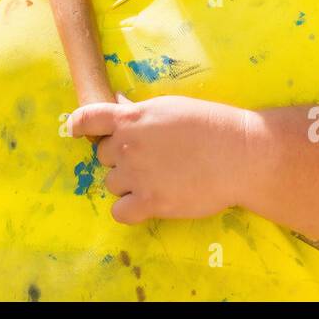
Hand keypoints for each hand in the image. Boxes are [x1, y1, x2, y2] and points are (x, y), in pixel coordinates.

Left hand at [67, 94, 253, 223]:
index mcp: (131, 118)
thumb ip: (138, 112)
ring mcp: (136, 175)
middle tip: (150, 157)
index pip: (87, 119)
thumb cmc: (209, 125)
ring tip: (159, 178)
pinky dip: (130, 209)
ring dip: (128, 183)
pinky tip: (148, 202)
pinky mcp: (150, 203)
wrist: (239, 154)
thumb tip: (118, 105)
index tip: (79, 132)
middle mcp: (127, 146)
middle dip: (120, 157)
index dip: (79, 125)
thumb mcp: (169, 107)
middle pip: (103, 156)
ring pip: (112, 184)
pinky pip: (120, 212)